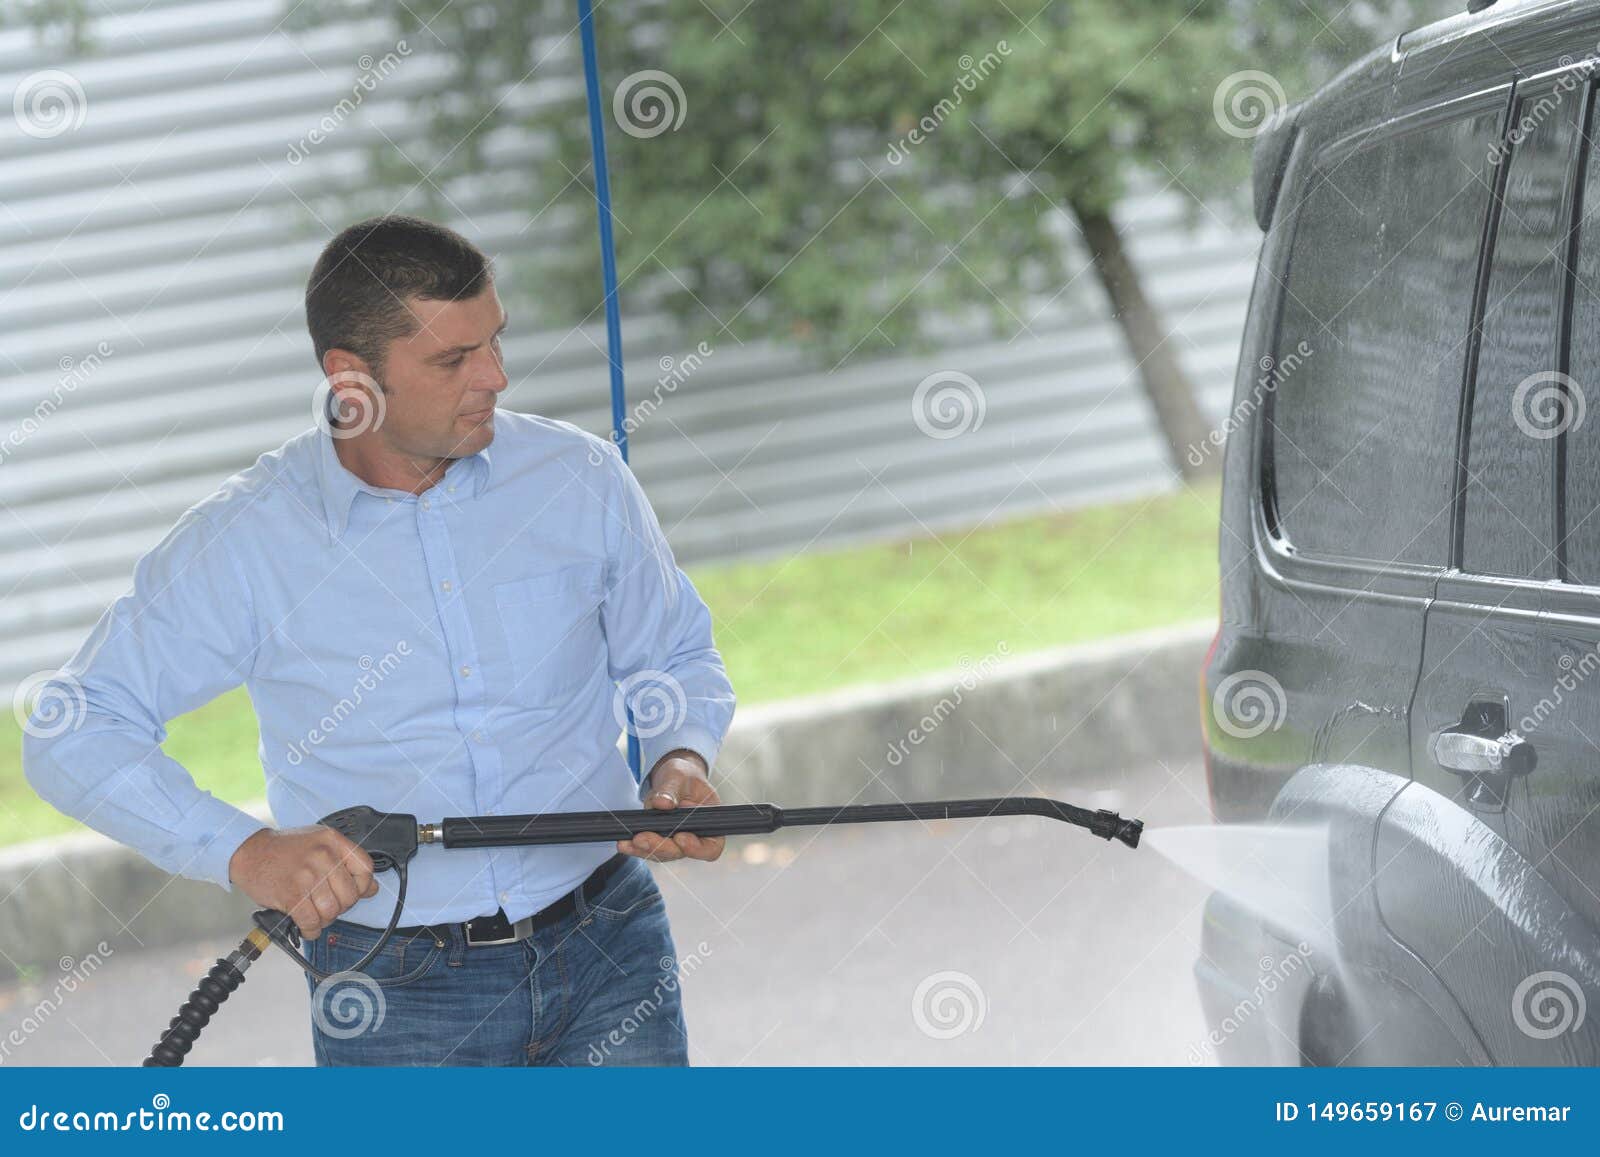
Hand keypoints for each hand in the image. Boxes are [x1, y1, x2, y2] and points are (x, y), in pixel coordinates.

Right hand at [227, 824, 379, 938]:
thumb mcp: (319, 843)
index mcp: (333, 841)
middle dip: (340, 907)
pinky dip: (311, 930)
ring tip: (315, 915)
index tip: (354, 893)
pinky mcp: (291, 893)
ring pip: (331, 911)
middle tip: (328, 906)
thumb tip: (371, 888)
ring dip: (324, 920)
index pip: (365, 868)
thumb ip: (345, 862)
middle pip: (349, 895)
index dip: (363, 886)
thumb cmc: (284, 849)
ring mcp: (307, 875)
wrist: (249, 851)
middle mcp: (323, 856)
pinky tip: (307, 927)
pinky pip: (311, 921)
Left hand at [620, 751, 724, 862]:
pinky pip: (650, 848)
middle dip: (661, 847)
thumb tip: (661, 804)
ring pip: (663, 854)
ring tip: (628, 842)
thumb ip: (671, 790)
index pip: (711, 847)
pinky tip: (624, 843)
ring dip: (645, 850)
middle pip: (682, 853)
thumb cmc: (684, 776)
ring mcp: (677, 841)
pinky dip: (636, 847)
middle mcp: (696, 837)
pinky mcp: (660, 840)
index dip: (697, 848)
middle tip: (642, 838)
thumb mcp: (679, 776)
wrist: (673, 778)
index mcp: (711, 823)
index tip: (680, 837)